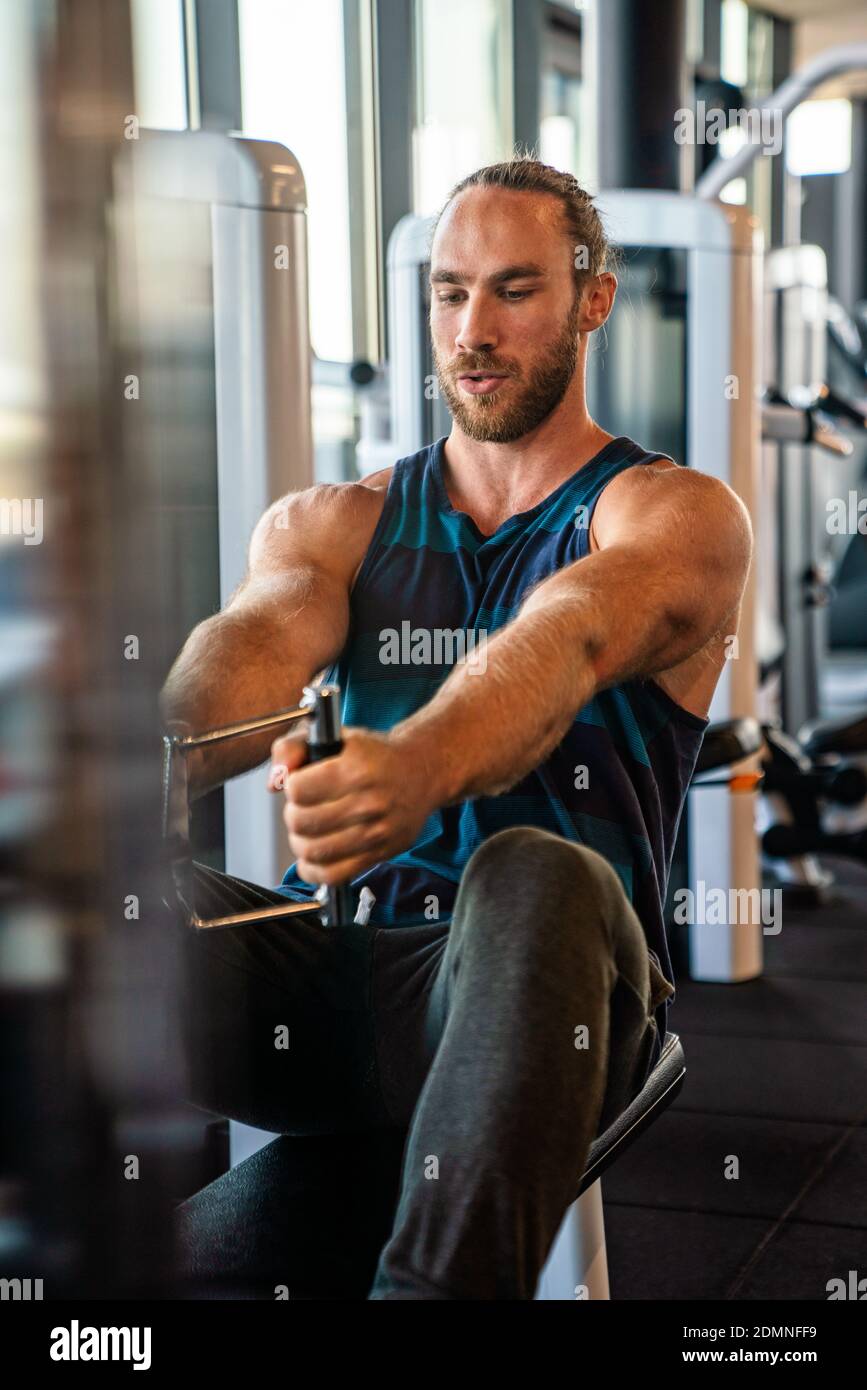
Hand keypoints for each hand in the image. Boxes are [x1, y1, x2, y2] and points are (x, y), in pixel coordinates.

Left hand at [267, 725, 435, 885]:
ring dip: (300, 841)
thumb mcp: (334, 736)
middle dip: (293, 814)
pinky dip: (312, 870)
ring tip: (307, 830)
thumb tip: (275, 781)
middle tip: (304, 807)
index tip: (302, 784)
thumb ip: (293, 748)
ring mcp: (376, 831)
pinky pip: (333, 875)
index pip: (298, 789)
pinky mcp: (379, 853)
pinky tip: (312, 856)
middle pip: (302, 821)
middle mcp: (368, 801)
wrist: (421, 772)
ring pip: (313, 850)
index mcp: (356, 768)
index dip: (293, 786)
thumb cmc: (373, 754)